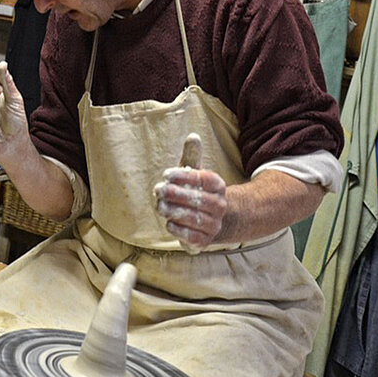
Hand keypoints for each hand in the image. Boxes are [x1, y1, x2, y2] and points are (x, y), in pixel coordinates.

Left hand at [153, 133, 226, 251]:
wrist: (215, 221)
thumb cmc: (198, 192)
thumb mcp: (196, 174)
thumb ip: (192, 156)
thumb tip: (193, 136)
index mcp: (218, 186)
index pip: (204, 179)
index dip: (184, 176)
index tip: (166, 174)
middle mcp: (219, 205)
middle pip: (199, 200)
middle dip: (176, 194)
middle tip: (158, 189)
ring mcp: (214, 224)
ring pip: (195, 218)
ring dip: (175, 212)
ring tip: (159, 206)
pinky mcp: (205, 241)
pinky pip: (192, 236)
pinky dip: (179, 230)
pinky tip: (168, 223)